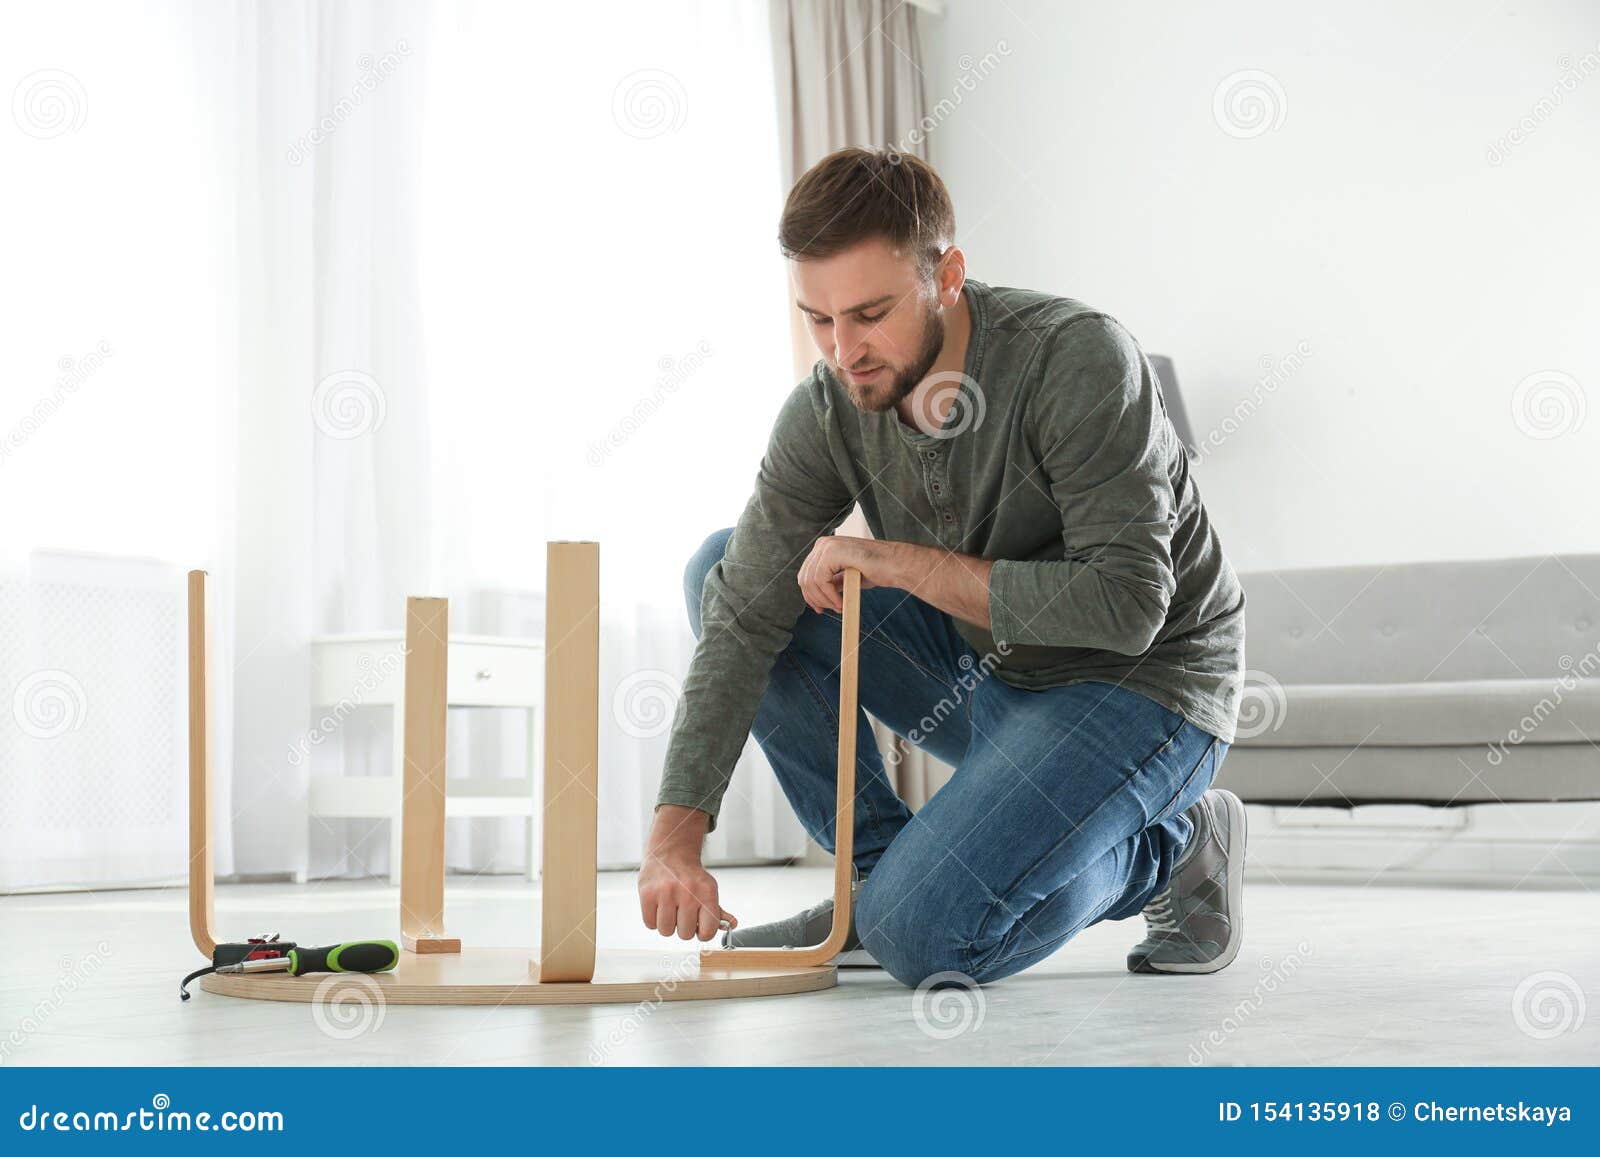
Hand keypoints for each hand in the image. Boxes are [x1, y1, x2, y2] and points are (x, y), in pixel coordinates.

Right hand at [638, 805, 736, 940]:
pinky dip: (653, 919)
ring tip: (670, 908)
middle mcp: (688, 892)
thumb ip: (718, 911)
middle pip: (685, 934)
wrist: (670, 852)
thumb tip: (731, 925)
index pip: (708, 930)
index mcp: (707, 892)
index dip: (703, 933)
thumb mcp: (708, 889)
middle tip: (682, 913)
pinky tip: (659, 905)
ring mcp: (666, 893)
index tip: (699, 928)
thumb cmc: (691, 875)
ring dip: (667, 924)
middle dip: (683, 927)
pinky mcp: (647, 894)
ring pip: (666, 931)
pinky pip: (650, 924)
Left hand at [797, 536, 888, 613]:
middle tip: (830, 610)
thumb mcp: (847, 577)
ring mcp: (827, 546)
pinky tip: (842, 603)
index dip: (810, 595)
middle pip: (805, 578)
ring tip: (840, 607)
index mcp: (824, 547)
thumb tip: (815, 594)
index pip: (805, 574)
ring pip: (811, 581)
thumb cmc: (877, 570)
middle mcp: (823, 543)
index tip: (819, 609)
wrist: (896, 565)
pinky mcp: (833, 552)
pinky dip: (830, 596)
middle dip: (816, 598)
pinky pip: (821, 581)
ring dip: (825, 599)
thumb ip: (832, 581)